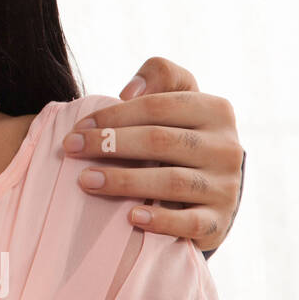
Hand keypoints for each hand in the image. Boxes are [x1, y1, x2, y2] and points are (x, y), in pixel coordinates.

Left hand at [62, 57, 243, 251]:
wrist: (208, 189)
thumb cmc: (177, 135)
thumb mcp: (175, 100)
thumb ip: (159, 77)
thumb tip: (129, 91)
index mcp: (215, 111)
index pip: (158, 106)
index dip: (113, 114)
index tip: (78, 127)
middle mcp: (228, 147)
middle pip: (160, 140)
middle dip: (109, 143)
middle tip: (71, 148)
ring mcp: (227, 186)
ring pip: (172, 181)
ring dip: (123, 181)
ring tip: (85, 181)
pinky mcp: (220, 221)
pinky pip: (191, 222)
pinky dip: (161, 220)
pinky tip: (131, 216)